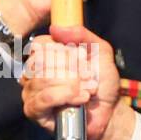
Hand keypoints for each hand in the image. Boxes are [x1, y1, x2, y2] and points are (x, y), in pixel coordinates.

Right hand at [22, 24, 137, 139]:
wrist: (109, 111)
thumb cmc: (102, 82)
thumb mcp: (100, 51)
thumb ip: (81, 35)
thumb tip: (56, 28)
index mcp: (46, 55)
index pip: (40, 44)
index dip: (63, 51)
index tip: (82, 59)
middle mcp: (33, 72)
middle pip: (40, 60)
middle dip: (70, 69)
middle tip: (87, 77)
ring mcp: (31, 91)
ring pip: (43, 79)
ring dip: (72, 84)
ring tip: (86, 89)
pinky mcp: (34, 111)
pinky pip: (43, 98)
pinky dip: (65, 96)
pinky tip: (79, 99)